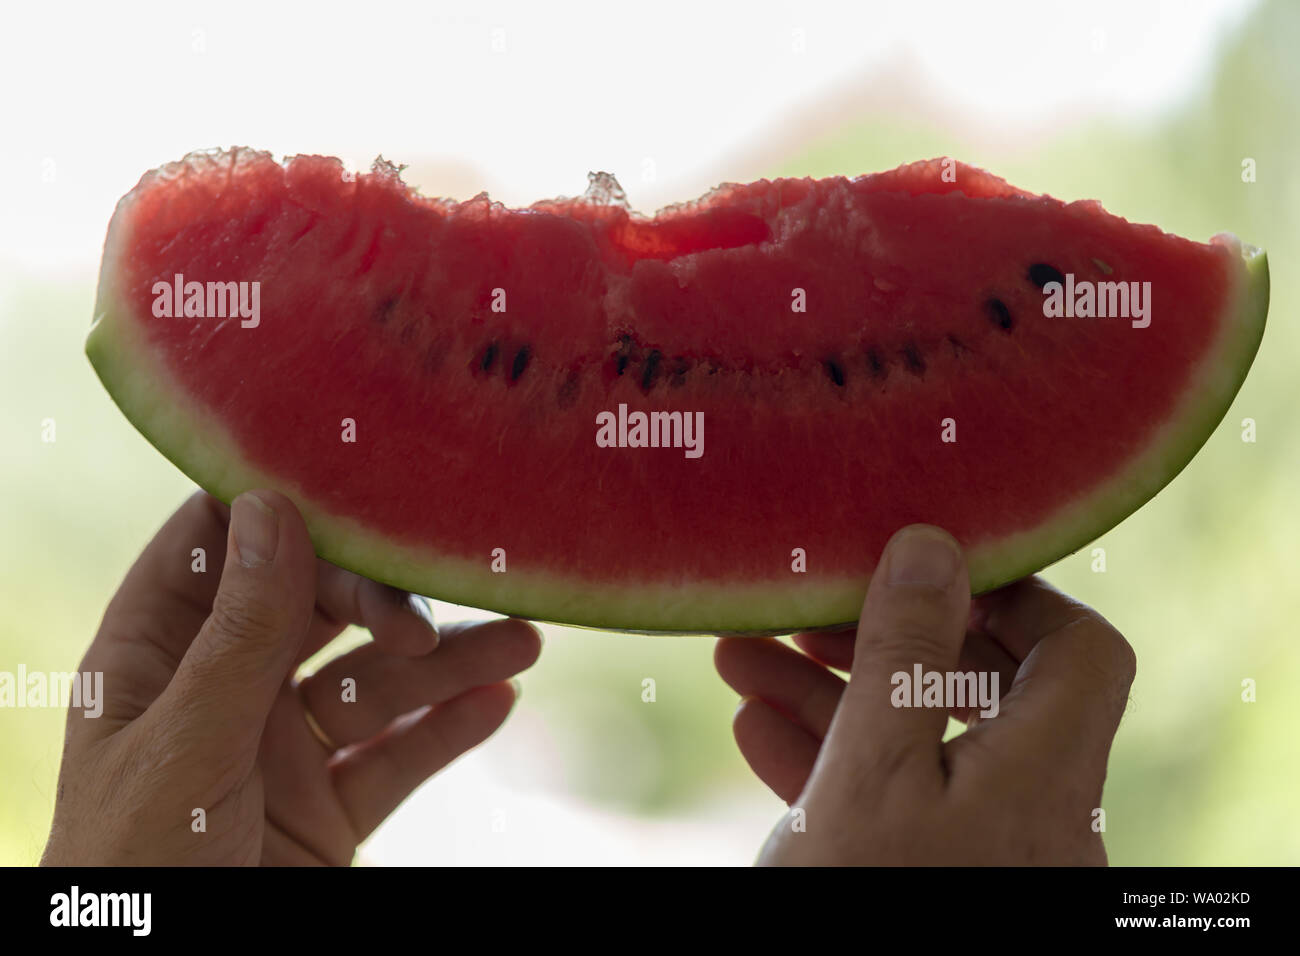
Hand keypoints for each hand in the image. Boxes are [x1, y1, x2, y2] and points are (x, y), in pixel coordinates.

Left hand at [41, 490, 540, 865]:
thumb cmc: (138, 872)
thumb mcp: (188, 746)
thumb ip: (239, 636)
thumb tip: (273, 507)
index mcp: (155, 658)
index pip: (217, 547)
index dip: (282, 509)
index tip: (360, 487)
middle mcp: (222, 689)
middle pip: (315, 608)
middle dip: (386, 597)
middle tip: (438, 610)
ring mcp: (279, 750)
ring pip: (373, 682)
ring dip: (446, 663)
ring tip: (522, 642)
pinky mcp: (327, 808)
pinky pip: (396, 755)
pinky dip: (447, 730)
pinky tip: (499, 703)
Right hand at [716, 524, 1135, 864]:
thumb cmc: (865, 901)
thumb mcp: (871, 770)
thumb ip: (906, 655)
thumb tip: (932, 545)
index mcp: (1045, 775)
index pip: (1077, 649)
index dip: (1009, 592)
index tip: (921, 568)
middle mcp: (1032, 814)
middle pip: (979, 689)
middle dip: (884, 640)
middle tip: (808, 608)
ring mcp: (981, 853)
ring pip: (920, 745)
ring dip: (833, 694)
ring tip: (743, 656)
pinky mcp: (930, 879)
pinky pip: (892, 802)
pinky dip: (830, 759)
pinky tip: (756, 729)